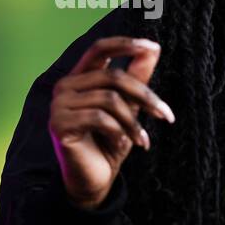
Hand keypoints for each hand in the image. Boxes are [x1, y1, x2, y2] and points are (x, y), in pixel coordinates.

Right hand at [48, 36, 174, 208]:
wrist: (94, 180)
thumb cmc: (110, 142)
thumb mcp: (129, 107)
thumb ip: (137, 78)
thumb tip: (153, 47)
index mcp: (79, 77)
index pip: (100, 49)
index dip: (125, 44)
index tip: (152, 46)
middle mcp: (65, 86)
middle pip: (113, 77)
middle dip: (145, 96)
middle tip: (166, 116)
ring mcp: (58, 105)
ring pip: (109, 99)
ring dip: (133, 122)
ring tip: (142, 140)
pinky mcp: (59, 124)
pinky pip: (100, 118)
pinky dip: (120, 132)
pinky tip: (125, 145)